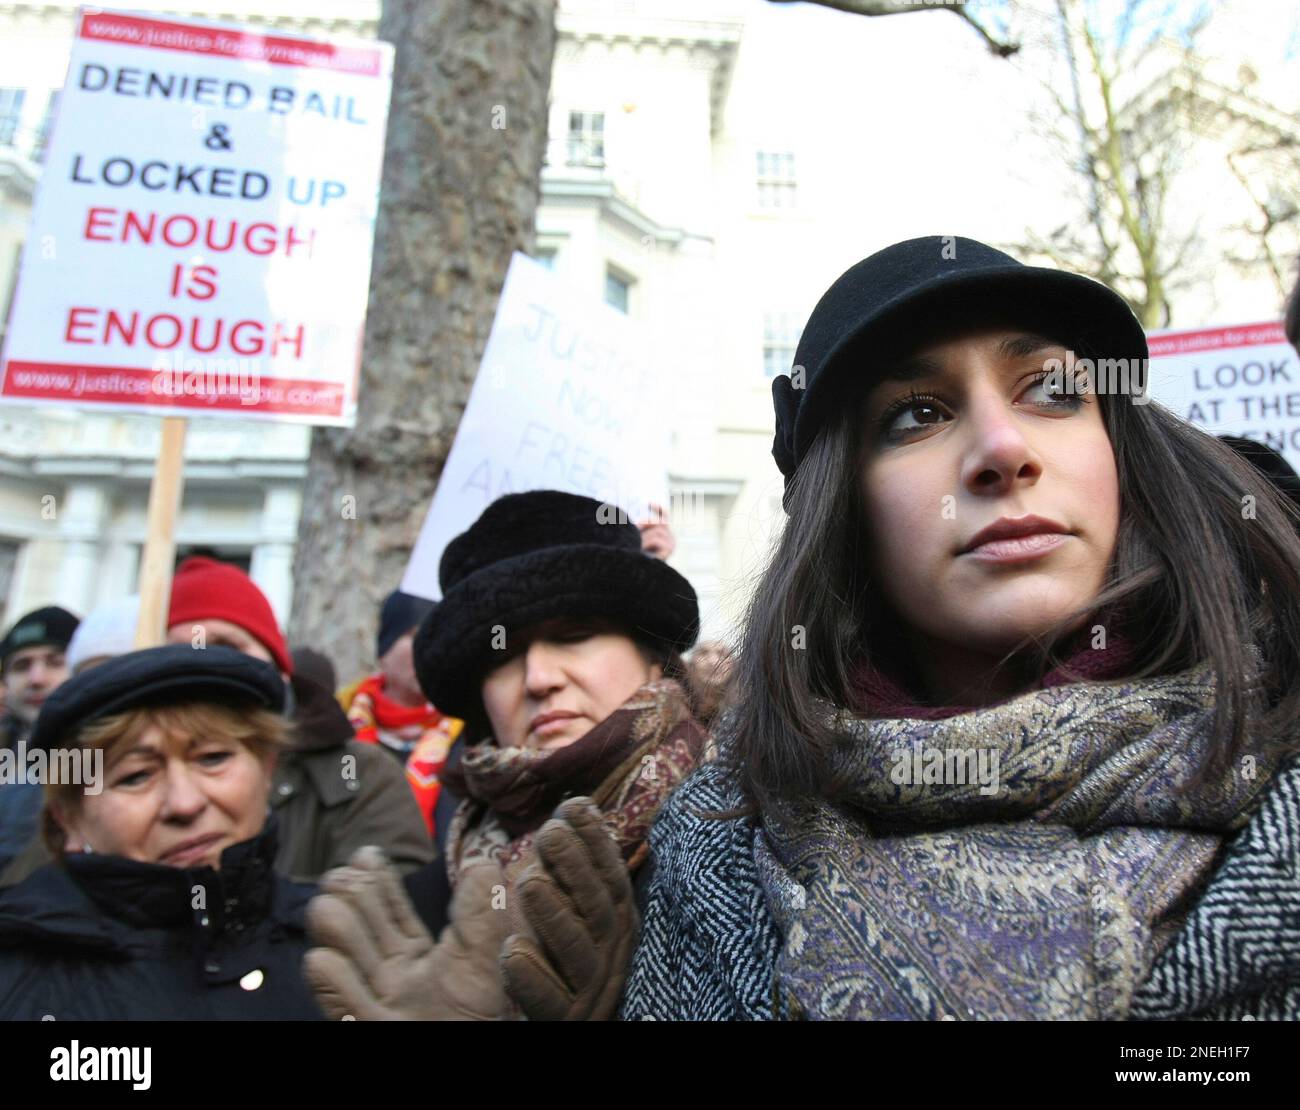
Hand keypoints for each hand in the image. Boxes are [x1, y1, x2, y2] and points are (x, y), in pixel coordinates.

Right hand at [304, 847, 508, 1019]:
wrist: (467, 1069)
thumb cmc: (479, 1018)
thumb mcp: (487, 961)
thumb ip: (480, 914)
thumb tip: (483, 862)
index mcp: (416, 959)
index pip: (390, 913)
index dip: (377, 882)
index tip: (366, 855)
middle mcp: (390, 980)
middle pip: (362, 930)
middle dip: (350, 901)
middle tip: (343, 877)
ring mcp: (375, 1008)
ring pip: (347, 964)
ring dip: (336, 935)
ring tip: (326, 907)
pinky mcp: (363, 1032)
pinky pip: (342, 1012)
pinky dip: (332, 987)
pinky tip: (320, 959)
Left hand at [500, 797, 638, 1020]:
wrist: (529, 1034)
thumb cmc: (549, 972)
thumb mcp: (556, 920)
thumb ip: (554, 875)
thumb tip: (560, 813)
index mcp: (609, 930)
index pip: (609, 880)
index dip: (597, 843)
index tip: (576, 806)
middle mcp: (607, 959)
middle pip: (599, 910)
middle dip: (577, 868)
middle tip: (549, 833)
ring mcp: (588, 994)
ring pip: (580, 954)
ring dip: (556, 915)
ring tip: (528, 882)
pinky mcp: (562, 1023)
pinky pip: (551, 1004)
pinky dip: (534, 977)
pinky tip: (511, 951)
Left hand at [638, 503, 675, 559]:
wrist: (637, 573)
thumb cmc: (637, 557)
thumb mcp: (638, 539)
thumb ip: (640, 529)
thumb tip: (638, 519)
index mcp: (663, 534)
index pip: (664, 516)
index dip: (659, 509)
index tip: (649, 503)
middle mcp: (670, 538)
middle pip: (659, 522)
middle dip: (645, 526)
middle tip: (635, 534)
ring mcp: (671, 543)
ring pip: (657, 531)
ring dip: (644, 538)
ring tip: (638, 547)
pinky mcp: (670, 549)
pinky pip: (656, 539)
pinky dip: (647, 543)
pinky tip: (644, 550)